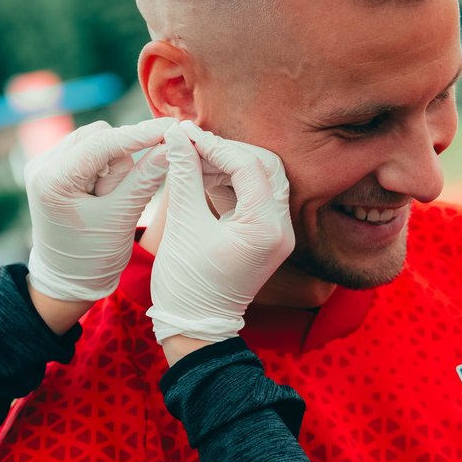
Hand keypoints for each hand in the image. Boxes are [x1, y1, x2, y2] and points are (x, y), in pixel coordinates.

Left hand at [25, 118, 168, 308]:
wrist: (67, 279)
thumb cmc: (93, 257)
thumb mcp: (122, 217)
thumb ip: (146, 179)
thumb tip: (170, 146)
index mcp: (53, 181)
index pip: (102, 142)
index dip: (139, 135)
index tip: (171, 129)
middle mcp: (41, 166)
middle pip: (98, 136)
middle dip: (120, 159)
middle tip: (121, 195)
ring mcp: (43, 165)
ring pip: (94, 140)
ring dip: (113, 164)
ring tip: (109, 199)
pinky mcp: (51, 169)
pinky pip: (86, 151)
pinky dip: (103, 167)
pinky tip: (103, 193)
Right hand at [149, 123, 292, 346]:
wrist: (197, 326)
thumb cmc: (187, 283)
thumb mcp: (184, 225)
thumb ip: (184, 175)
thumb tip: (178, 136)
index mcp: (266, 229)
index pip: (248, 166)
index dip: (215, 145)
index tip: (185, 134)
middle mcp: (282, 229)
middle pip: (265, 166)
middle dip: (228, 150)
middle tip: (192, 144)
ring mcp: (279, 233)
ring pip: (264, 178)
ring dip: (231, 163)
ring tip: (194, 158)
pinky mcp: (268, 236)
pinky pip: (257, 195)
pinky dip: (233, 181)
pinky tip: (204, 176)